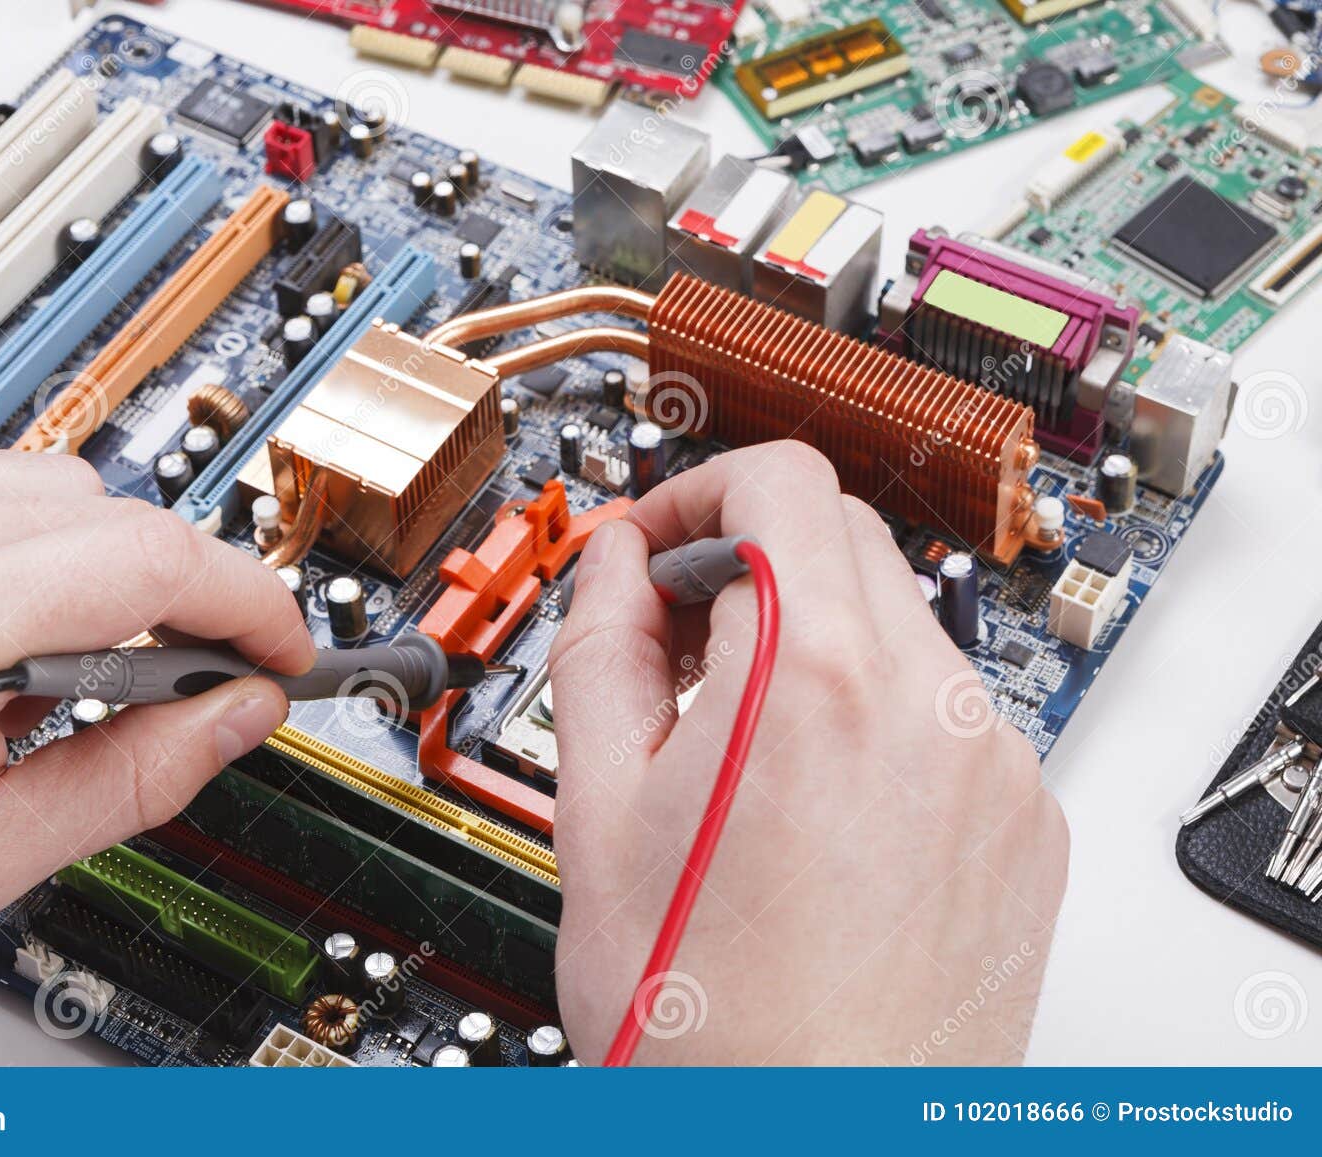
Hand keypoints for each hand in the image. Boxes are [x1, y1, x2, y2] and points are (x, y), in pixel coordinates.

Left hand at [0, 441, 312, 980]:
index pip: (147, 559)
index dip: (245, 602)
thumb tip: (235, 716)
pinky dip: (10, 549)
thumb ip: (132, 781)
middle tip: (168, 684)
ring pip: (47, 485)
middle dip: (168, 596)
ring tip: (43, 669)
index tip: (275, 648)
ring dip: (89, 568)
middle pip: (108, 509)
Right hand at [548, 442, 1068, 1064]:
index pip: (780, 483)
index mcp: (813, 683)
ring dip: (815, 643)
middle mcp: (929, 709)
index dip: (699, 491)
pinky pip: (948, 715)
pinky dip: (878, 719)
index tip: (661, 543)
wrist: (812, 1139)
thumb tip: (613, 568)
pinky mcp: (1027, 827)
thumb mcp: (597, 812)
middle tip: (684, 640)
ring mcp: (994, 771)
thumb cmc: (703, 1023)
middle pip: (844, 539)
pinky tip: (815, 807)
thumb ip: (598, 649)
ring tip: (742, 744)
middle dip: (751, 560)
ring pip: (899, 627)